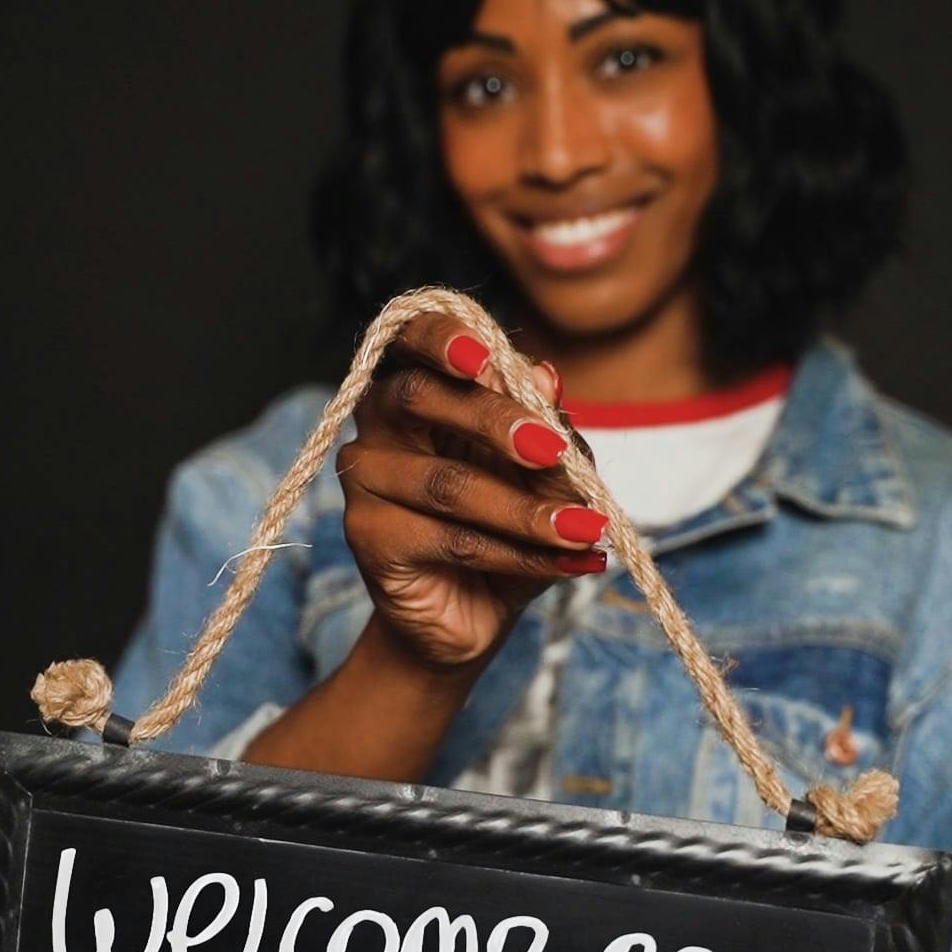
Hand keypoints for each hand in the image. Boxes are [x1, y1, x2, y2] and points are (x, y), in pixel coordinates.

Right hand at [337, 310, 604, 668]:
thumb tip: (546, 376)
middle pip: (422, 397)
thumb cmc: (506, 527)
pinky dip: (520, 554)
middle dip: (497, 421)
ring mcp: (364, 478)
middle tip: (556, 452)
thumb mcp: (543, 475)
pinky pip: (452, 539)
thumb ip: (545, 427)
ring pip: (449, 483)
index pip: (414, 338)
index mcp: (419, 387)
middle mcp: (379, 422)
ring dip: (529, 511)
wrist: (472, 614)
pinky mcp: (367, 535)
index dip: (443, 337)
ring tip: (587, 531)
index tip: (487, 357)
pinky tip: (567, 564)